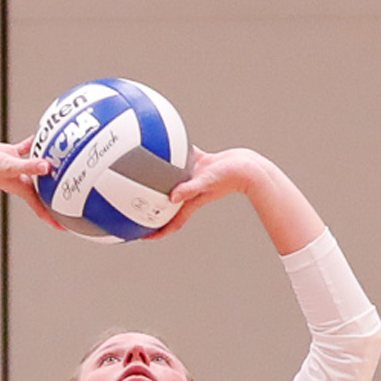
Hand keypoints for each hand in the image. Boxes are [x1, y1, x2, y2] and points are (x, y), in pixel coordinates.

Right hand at [0, 139, 64, 231]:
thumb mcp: (9, 167)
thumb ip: (29, 166)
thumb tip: (47, 166)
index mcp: (24, 188)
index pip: (43, 207)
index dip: (55, 218)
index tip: (69, 226)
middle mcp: (23, 180)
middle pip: (45, 190)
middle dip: (58, 194)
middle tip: (75, 196)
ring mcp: (17, 167)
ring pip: (39, 167)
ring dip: (50, 166)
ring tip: (66, 162)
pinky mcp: (11, 154)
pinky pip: (28, 149)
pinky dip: (36, 144)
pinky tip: (44, 137)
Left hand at [145, 147, 268, 239]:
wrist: (248, 166)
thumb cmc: (231, 176)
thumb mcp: (208, 182)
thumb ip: (190, 189)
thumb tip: (171, 197)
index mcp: (190, 201)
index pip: (171, 222)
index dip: (156, 232)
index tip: (140, 236)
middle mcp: (189, 191)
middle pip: (166, 203)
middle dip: (150, 206)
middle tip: (132, 205)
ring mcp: (193, 178)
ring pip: (171, 181)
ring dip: (157, 180)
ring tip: (140, 173)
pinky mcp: (199, 164)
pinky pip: (181, 159)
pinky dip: (172, 154)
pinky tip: (160, 143)